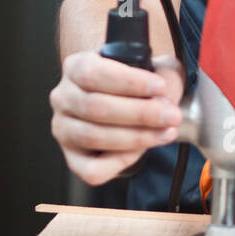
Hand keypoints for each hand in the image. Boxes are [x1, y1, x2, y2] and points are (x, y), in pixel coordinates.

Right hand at [50, 50, 184, 185]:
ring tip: (165, 132)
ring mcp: (64, 129)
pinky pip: (92, 169)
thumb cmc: (140, 87)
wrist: (133, 110)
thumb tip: (164, 96)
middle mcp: (63, 97)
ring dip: (136, 137)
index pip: (93, 73)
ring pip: (94, 136)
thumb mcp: (154, 72)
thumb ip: (162, 77)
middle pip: (95, 106)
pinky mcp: (73, 158)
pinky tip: (139, 151)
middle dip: (140, 112)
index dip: (129, 82)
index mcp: (76, 66)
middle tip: (171, 115)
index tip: (160, 87)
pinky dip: (120, 162)